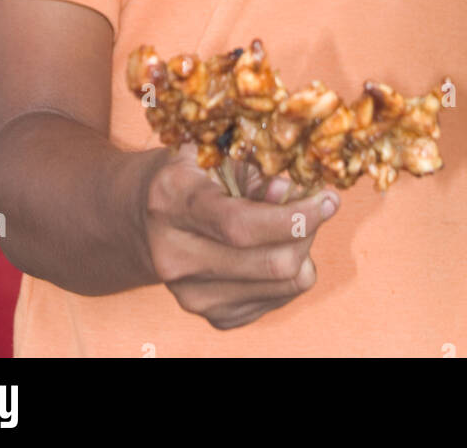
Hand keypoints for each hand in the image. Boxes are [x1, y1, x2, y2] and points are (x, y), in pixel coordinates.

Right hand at [145, 142, 339, 329]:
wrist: (140, 217)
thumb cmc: (186, 173)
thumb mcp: (213, 150)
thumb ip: (254, 166)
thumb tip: (292, 191)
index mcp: (171, 202)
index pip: (241, 226)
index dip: (293, 217)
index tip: (326, 199)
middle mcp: (176, 256)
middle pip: (271, 264)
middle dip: (308, 232)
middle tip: (319, 205)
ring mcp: (192, 294)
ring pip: (283, 286)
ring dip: (303, 250)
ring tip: (290, 221)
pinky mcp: (213, 316)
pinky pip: (278, 300)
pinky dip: (290, 271)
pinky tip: (274, 244)